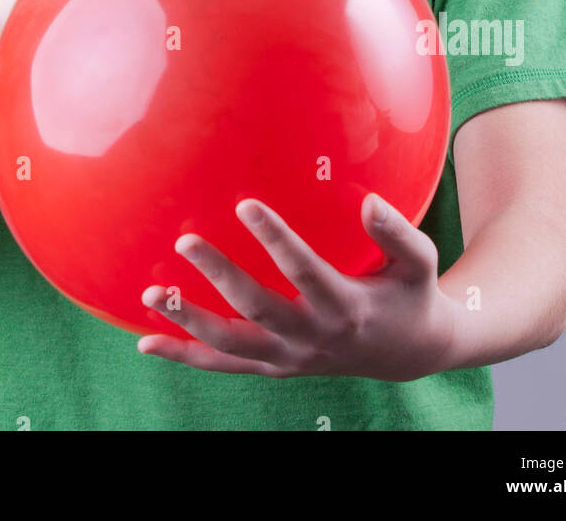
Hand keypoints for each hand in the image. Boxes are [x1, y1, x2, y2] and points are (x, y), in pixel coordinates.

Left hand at [136, 194, 459, 382]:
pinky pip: (224, 364)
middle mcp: (314, 338)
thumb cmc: (411, 294)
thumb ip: (397, 232)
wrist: (409, 353)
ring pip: (231, 345)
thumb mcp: (419, 263)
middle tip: (185, 242)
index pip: (304, 270)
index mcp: (346, 306)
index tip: (245, 204)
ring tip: (149, 294)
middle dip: (219, 276)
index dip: (274, 238)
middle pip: (257, 309)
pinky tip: (146, 341)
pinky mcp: (275, 366)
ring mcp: (290, 358)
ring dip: (187, 321)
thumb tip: (368, 201)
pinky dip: (185, 355)